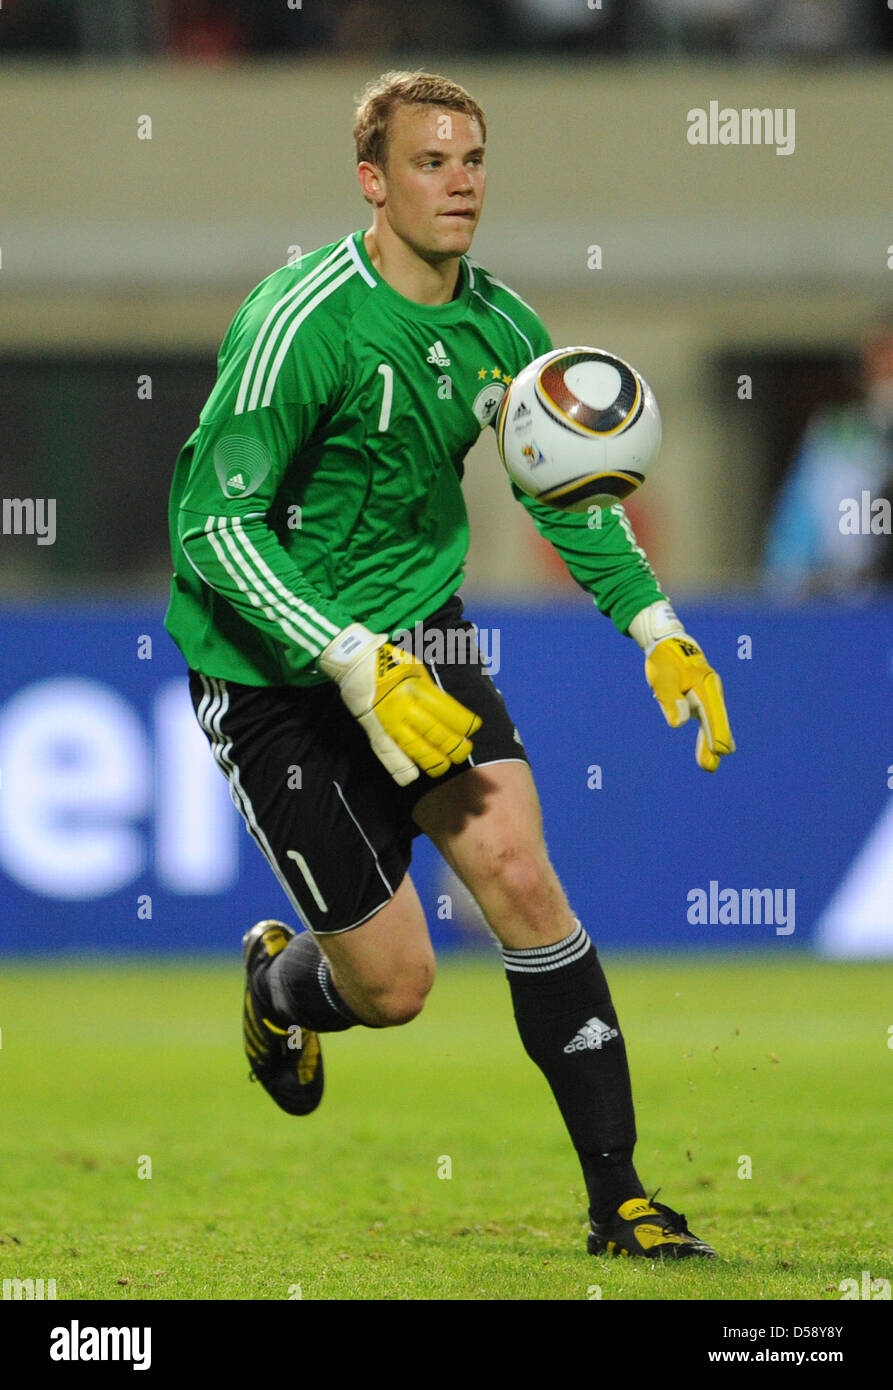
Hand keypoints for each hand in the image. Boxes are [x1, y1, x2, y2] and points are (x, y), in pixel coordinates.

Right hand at [319, 623, 480, 785]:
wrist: (356, 662)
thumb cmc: (392, 662)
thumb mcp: (418, 670)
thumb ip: (433, 692)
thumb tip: (452, 711)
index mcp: (417, 688)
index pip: (449, 712)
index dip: (465, 723)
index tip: (474, 728)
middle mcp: (405, 707)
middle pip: (436, 734)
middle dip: (455, 746)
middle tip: (464, 751)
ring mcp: (389, 722)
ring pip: (416, 749)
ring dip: (434, 761)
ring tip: (445, 765)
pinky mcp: (375, 731)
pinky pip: (387, 754)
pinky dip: (399, 768)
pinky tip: (412, 777)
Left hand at [629, 602, 734, 772]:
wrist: (668, 644)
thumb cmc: (665, 661)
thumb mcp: (663, 679)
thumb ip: (671, 700)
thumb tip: (680, 724)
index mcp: (704, 686)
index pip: (712, 713)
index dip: (716, 732)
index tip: (720, 751)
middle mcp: (711, 692)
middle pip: (715, 721)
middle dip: (713, 744)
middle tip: (710, 767)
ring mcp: (708, 696)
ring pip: (711, 723)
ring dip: (709, 743)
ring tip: (708, 767)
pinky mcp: (701, 700)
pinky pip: (706, 720)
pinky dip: (707, 734)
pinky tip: (710, 750)